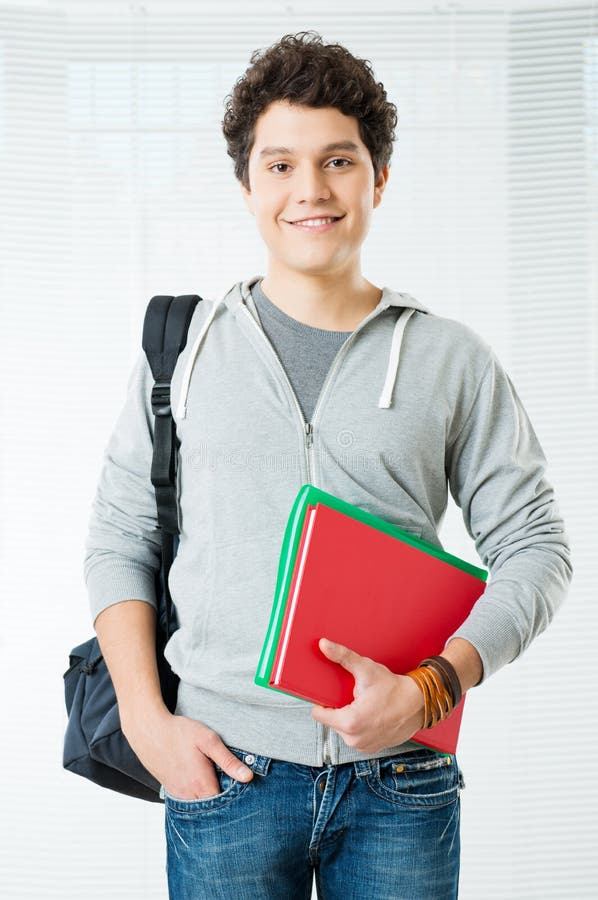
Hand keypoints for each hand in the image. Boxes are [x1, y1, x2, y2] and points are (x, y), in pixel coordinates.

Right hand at [123, 709, 253, 799]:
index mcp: (201, 784)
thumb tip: (248, 778)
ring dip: (209, 798)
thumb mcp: (208, 740)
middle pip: (212, 808)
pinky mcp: (170, 790)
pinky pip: (187, 801)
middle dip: (223, 801)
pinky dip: (196, 796)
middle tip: (229, 782)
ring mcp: (178, 794)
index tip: (242, 788)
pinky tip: (200, 781)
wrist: (149, 731)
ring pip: (199, 806)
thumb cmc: (179, 733)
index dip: (235, 799)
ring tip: (216, 781)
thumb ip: (228, 761)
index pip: (225, 806)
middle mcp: (189, 795)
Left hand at [311, 638, 425, 753]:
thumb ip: (342, 656)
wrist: (419, 703)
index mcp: (350, 722)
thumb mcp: (366, 669)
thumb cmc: (394, 688)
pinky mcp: (371, 748)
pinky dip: (360, 727)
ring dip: (349, 718)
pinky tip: (370, 715)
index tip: (334, 693)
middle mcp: (355, 740)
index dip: (324, 701)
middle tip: (355, 696)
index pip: (318, 715)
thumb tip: (324, 644)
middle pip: (331, 721)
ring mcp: (364, 746)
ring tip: (363, 705)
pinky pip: (356, 737)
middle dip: (339, 708)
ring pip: (343, 730)